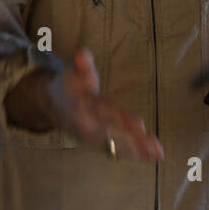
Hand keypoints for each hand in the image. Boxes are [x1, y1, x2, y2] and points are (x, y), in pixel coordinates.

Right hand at [6, 47, 162, 161]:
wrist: (51, 104)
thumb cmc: (69, 85)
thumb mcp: (72, 71)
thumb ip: (82, 64)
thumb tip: (82, 52)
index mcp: (84, 106)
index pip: (106, 113)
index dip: (122, 119)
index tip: (139, 125)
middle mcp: (88, 125)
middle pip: (114, 133)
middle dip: (134, 140)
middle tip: (153, 145)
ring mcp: (93, 136)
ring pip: (116, 145)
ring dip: (138, 150)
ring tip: (157, 154)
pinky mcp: (98, 143)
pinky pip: (116, 150)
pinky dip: (134, 154)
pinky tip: (151, 157)